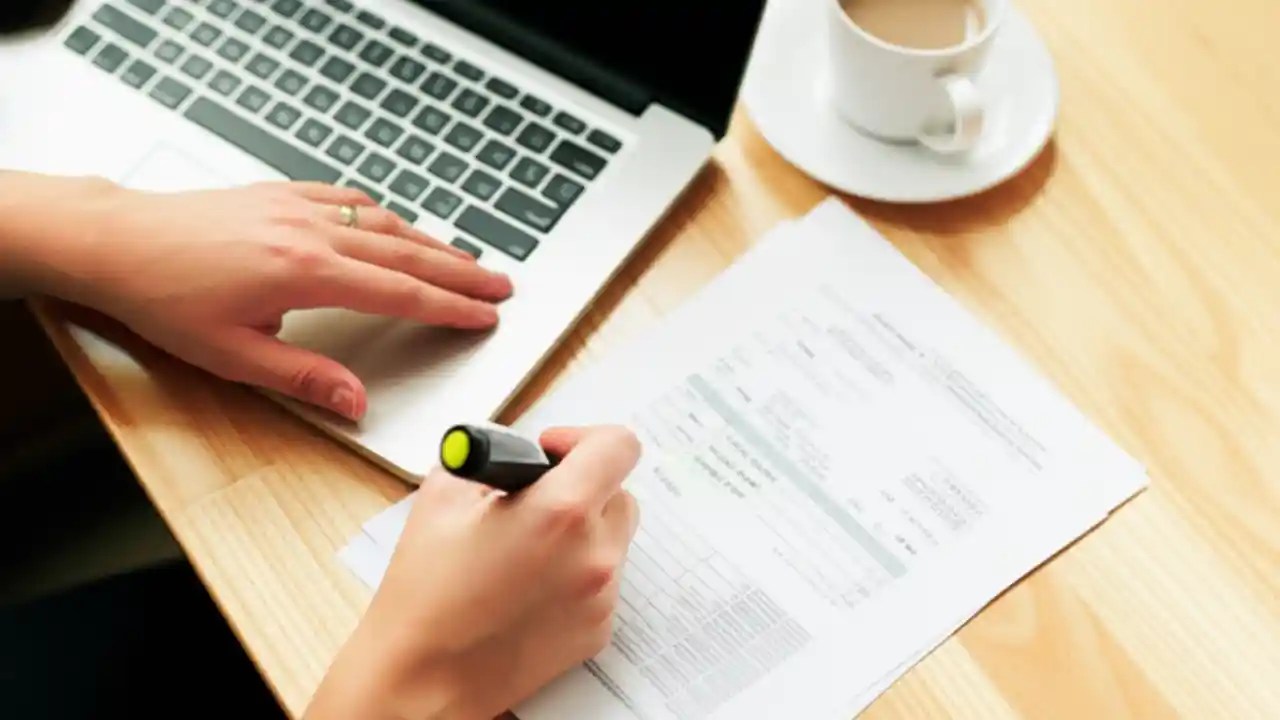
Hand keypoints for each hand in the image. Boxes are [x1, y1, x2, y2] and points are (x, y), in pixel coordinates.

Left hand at [16, 176, 511, 419]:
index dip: (448, 308)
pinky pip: (347, 199)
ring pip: (384, 222)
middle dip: (460, 273)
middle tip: (501, 286)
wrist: (115, 241)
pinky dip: (384, 214)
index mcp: (306, 274)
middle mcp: (310, 232)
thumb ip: (302, 378)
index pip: (399, 293)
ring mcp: (296, 206)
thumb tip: (356, 401)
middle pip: (407, 253)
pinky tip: (396, 221)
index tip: (484, 317)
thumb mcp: (232, 355)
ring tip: (465, 260)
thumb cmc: (164, 297)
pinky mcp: (278, 194)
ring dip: (432, 241)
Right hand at [306, 426, 641, 719]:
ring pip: (613, 538)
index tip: (552, 452)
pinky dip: (576, 573)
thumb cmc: (425, 593)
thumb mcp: (444, 495)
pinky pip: (602, 581)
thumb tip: (516, 452)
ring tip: (528, 549)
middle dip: (581, 487)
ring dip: (581, 531)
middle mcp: (594, 554)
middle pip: (619, 492)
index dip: (584, 438)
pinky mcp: (599, 630)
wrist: (421, 677)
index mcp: (562, 512)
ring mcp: (602, 597)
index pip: (618, 446)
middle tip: (534, 502)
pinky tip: (530, 586)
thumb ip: (493, 458)